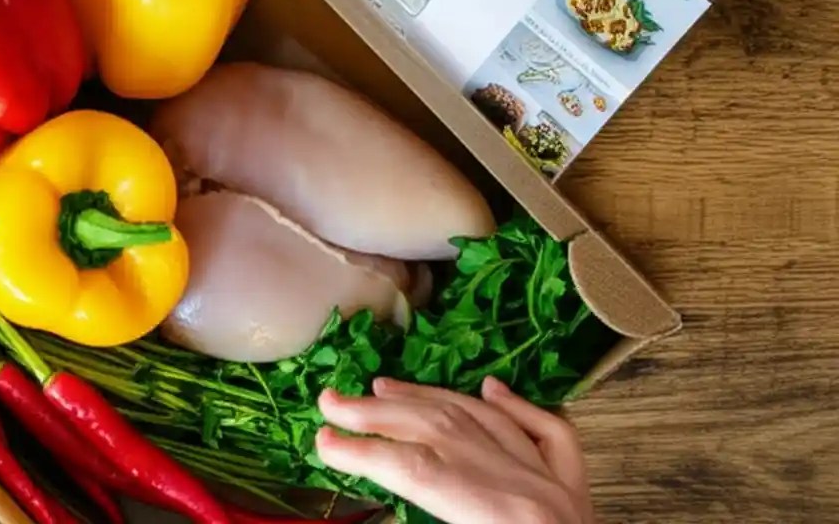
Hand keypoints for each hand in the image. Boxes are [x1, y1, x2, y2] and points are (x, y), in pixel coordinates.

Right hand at [315, 376, 593, 523]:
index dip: (364, 453)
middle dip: (380, 415)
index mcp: (500, 519)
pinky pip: (549, 436)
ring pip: (485, 423)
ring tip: (382, 390)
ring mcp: (556, 489)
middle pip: (443, 433)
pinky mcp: (576, 497)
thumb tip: (391, 492)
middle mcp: (529, 492)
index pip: (416, 471)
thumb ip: (426, 515)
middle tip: (331, 401)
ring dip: (429, 400)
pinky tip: (489, 389)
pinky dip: (516, 407)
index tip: (322, 440)